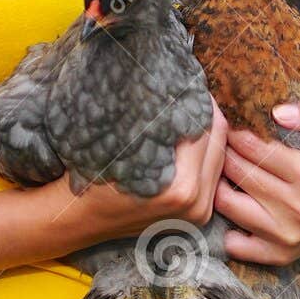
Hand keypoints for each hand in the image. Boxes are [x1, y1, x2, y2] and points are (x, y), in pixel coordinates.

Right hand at [63, 97, 229, 243]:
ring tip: (182, 111)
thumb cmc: (94, 173)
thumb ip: (158, 120)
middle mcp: (194, 201)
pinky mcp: (197, 215)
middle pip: (217, 137)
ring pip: (218, 153)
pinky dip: (202, 151)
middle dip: (203, 110)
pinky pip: (212, 171)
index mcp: (180, 186)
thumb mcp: (122, 140)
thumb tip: (180, 87)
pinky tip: (183, 138)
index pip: (204, 124)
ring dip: (204, 130)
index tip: (182, 79)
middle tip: (185, 89)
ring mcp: (198, 212)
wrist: (81, 219)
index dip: (194, 97)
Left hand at [214, 96, 299, 265]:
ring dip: (218, 182)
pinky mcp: (279, 255)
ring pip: (227, 203)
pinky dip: (224, 224)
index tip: (231, 124)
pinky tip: (231, 202)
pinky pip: (234, 244)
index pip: (254, 147)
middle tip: (220, 142)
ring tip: (222, 168)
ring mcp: (288, 236)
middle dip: (224, 152)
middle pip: (238, 172)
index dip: (236, 131)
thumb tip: (278, 113)